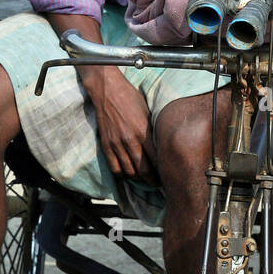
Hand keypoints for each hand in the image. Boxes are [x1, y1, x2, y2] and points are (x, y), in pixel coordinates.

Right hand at [82, 66, 157, 181]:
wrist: (107, 90)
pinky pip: (114, 167)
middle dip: (152, 179)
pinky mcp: (106, 144)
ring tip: (144, 179)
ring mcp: (116, 144)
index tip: (166, 175)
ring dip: (138, 178)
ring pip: (129, 171)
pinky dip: (122, 174)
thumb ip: (152, 131)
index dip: (162, 171)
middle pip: (143, 170)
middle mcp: (130, 140)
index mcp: (143, 132)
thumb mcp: (147, 112)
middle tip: (157, 183)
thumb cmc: (130, 97)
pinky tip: (128, 173)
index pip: (156, 159)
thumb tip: (160, 146)